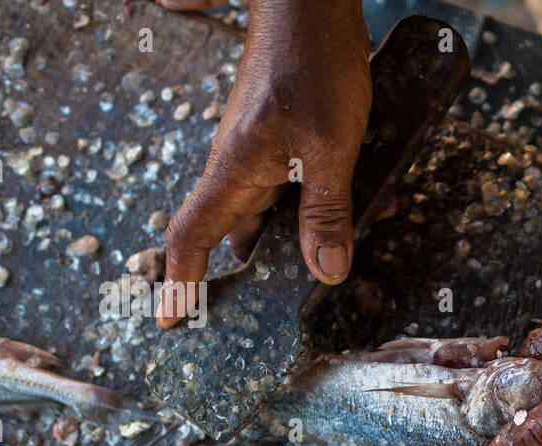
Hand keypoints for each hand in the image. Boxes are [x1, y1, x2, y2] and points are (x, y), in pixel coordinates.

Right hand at [156, 0, 371, 325]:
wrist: (311, 5)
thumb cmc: (313, 62)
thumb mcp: (330, 146)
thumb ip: (328, 211)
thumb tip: (326, 272)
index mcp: (234, 172)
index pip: (192, 235)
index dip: (181, 280)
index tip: (171, 318)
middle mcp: (241, 168)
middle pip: (238, 235)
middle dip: (259, 276)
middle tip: (277, 315)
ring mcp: (263, 154)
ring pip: (278, 214)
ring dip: (307, 238)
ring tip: (342, 259)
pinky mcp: (287, 141)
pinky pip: (301, 188)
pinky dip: (328, 206)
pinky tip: (370, 209)